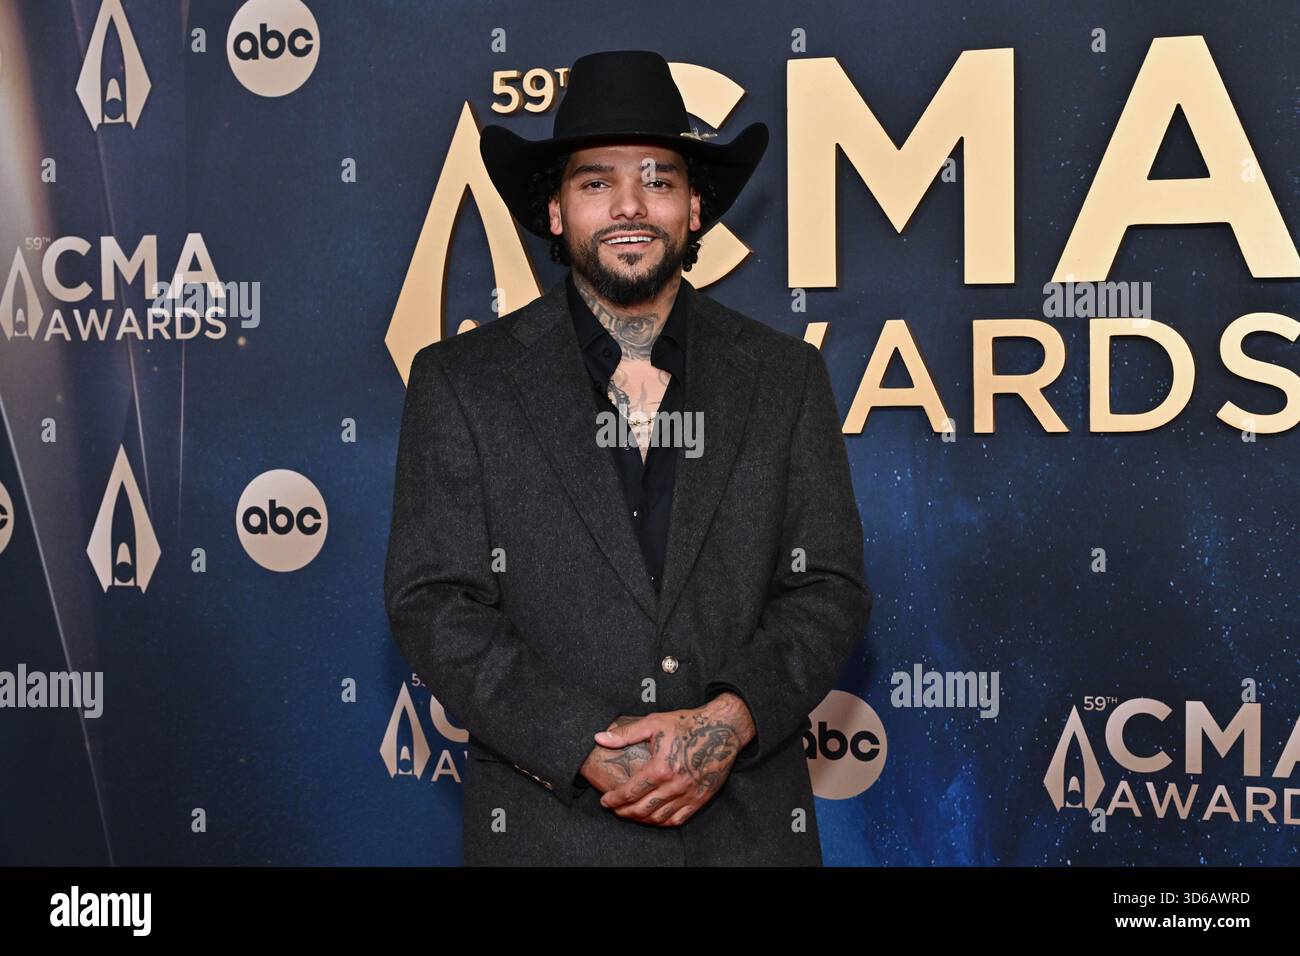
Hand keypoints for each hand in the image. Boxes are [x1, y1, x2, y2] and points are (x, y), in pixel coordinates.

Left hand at [592, 692, 754, 826]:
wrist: (723, 729)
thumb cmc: (687, 723)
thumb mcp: (654, 723)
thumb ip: (625, 734)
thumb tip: (599, 738)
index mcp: (661, 768)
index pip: (630, 792)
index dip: (614, 799)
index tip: (605, 801)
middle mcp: (674, 785)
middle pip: (642, 809)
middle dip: (624, 812)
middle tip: (615, 809)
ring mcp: (688, 794)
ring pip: (659, 818)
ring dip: (641, 819)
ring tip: (631, 813)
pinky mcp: (700, 799)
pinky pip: (678, 819)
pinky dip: (662, 822)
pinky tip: (654, 817)